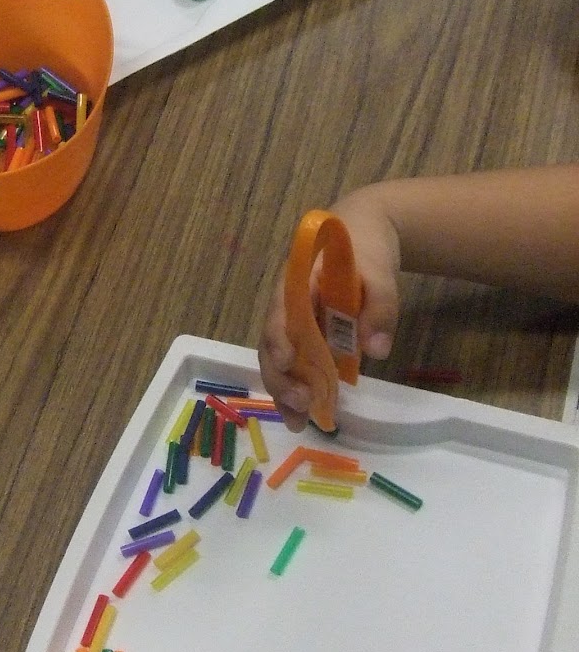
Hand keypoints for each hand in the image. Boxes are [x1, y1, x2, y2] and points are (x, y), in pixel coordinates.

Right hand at [258, 185, 401, 429]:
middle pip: (272, 344)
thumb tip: (377, 351)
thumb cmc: (364, 244)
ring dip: (284, 391)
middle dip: (280, 378)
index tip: (286, 363)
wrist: (361, 229)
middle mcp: (285, 304)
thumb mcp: (379, 268)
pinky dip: (298, 387)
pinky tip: (308, 413)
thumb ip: (380, 305)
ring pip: (278, 359)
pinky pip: (295, 362)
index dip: (279, 339)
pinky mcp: (305, 334)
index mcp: (296, 281)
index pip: (280, 313)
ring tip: (298, 423)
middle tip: (299, 407)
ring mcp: (292, 320)